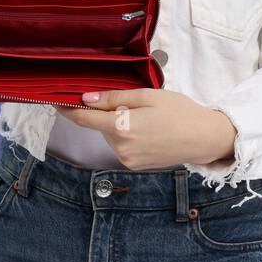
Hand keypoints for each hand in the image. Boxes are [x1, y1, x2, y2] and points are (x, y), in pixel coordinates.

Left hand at [54, 88, 237, 169]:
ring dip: (118, 124)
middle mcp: (121, 148)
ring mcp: (128, 160)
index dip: (68, 109)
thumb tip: (86, 98)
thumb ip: (114, 97)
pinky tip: (148, 130)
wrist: (205, 138)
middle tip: (132, 103)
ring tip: (147, 118)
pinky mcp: (135, 166)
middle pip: (100, 126)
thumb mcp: (148, 96)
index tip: (56, 101)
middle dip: (107, 113)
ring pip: (111, 135)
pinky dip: (127, 135)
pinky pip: (121, 146)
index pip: (84, 119)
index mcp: (122, 128)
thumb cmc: (180, 112)